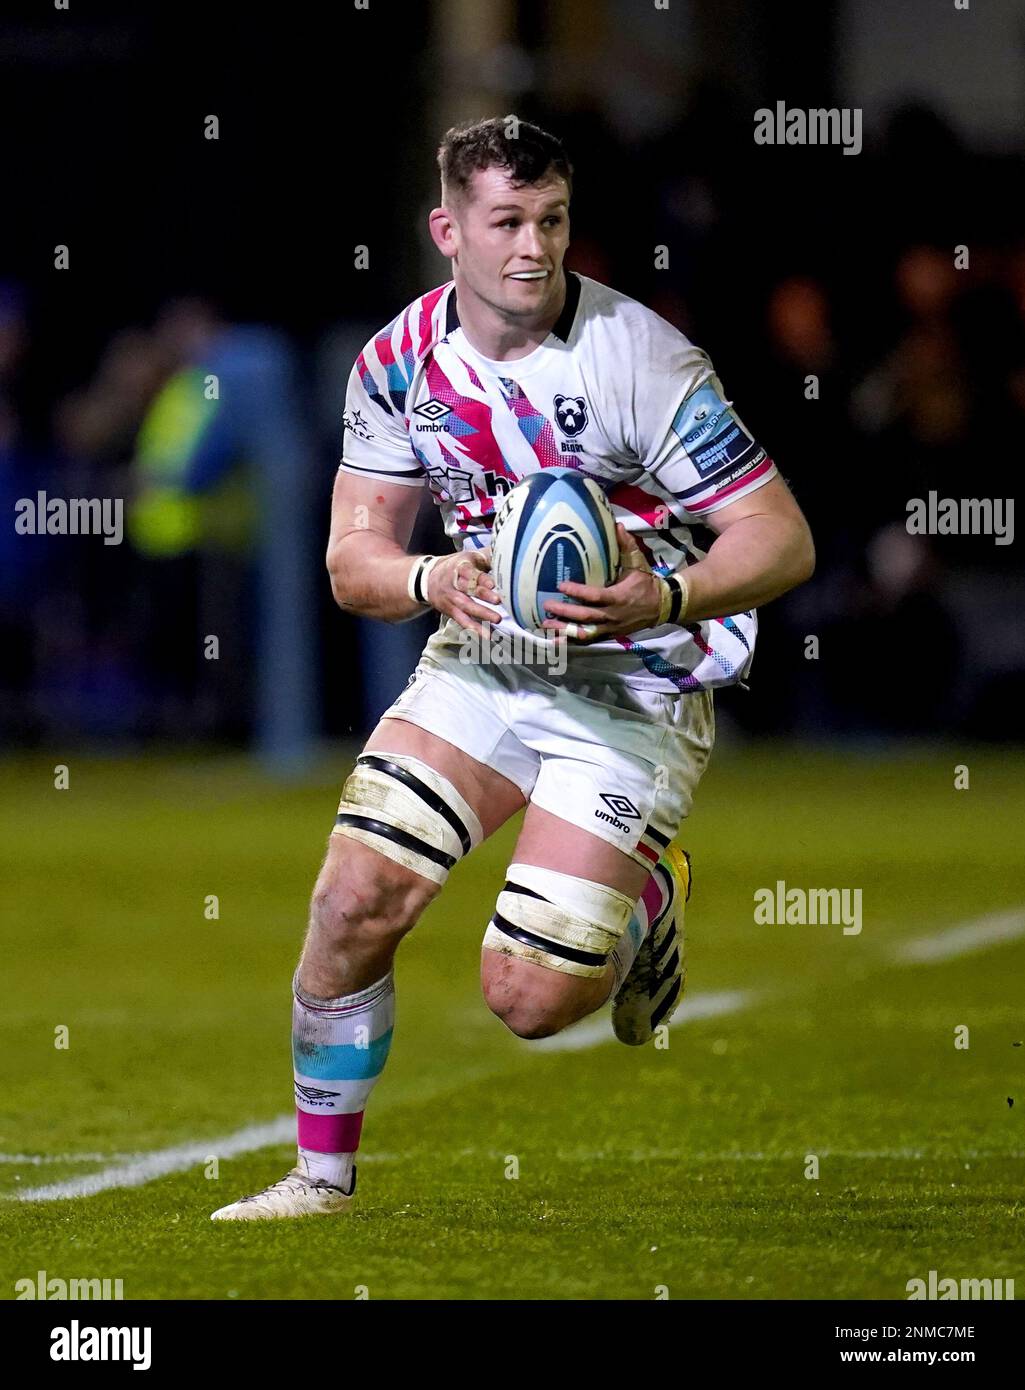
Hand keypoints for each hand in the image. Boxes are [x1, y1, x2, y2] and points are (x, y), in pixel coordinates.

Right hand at [426, 546, 501, 636]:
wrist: (427, 578)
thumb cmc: (456, 566)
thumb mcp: (469, 557)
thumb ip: (487, 557)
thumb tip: (508, 554)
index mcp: (460, 566)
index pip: (470, 572)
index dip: (481, 578)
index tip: (493, 583)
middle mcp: (453, 582)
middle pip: (467, 589)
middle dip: (483, 594)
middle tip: (498, 600)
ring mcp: (451, 598)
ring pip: (465, 606)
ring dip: (481, 614)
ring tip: (497, 620)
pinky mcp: (451, 611)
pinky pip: (463, 621)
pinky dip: (475, 629)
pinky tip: (487, 635)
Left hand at [541, 524, 663, 642]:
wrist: (661, 606)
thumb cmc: (646, 583)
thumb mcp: (638, 563)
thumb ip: (627, 545)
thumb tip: (617, 525)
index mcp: (618, 597)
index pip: (595, 596)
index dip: (577, 592)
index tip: (561, 585)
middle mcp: (612, 615)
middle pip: (586, 616)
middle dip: (565, 613)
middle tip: (547, 606)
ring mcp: (610, 628)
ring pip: (585, 633)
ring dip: (564, 630)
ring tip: (546, 626)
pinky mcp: (609, 635)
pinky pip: (588, 640)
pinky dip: (572, 641)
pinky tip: (556, 640)